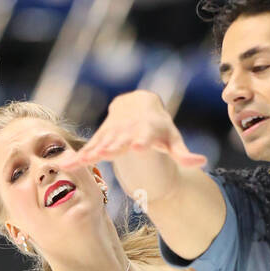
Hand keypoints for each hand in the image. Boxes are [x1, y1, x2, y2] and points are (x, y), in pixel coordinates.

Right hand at [56, 91, 206, 170]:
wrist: (138, 105)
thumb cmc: (161, 129)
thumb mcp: (173, 140)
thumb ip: (184, 154)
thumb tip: (202, 163)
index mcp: (149, 128)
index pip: (147, 134)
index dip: (143, 139)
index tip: (139, 145)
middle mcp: (129, 128)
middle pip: (122, 137)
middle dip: (115, 144)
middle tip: (108, 152)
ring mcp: (114, 131)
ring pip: (103, 141)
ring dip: (94, 149)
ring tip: (86, 160)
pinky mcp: (102, 136)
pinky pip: (91, 147)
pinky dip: (80, 155)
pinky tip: (67, 164)